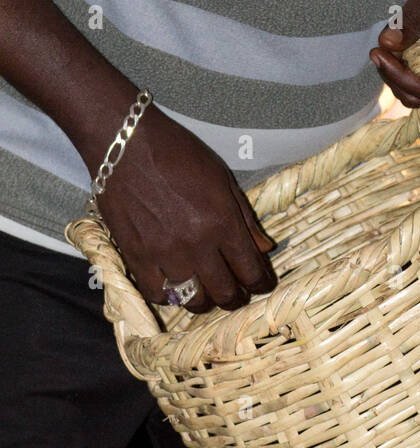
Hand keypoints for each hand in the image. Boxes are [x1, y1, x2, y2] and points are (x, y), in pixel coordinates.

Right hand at [93, 106, 277, 313]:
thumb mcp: (222, 179)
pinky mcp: (135, 256)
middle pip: (224, 292)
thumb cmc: (179, 154)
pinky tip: (176, 287)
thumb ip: (245, 218)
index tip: (262, 285)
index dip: (261, 283)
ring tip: (208, 295)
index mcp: (222, 221)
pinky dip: (170, 296)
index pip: (250, 270)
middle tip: (237, 295)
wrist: (126, 146)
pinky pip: (157, 293)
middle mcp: (196, 243)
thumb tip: (265, 249)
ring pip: (192, 300)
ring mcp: (164, 253)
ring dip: (205, 302)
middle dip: (236, 298)